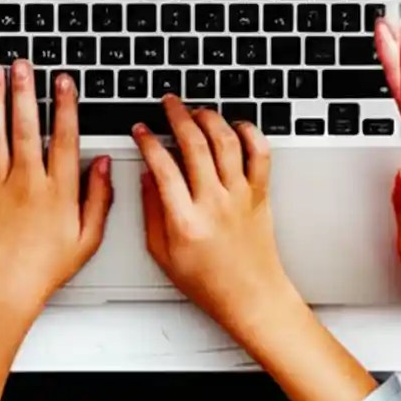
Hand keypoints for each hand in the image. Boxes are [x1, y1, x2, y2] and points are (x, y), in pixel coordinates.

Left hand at [0, 61, 112, 322]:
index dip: (65, 105)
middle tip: (22, 64)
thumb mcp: (88, 239)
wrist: (3, 292)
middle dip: (25, 91)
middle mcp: (26, 184)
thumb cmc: (45, 269)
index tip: (63, 80)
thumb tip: (106, 163)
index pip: (64, 138)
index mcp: (58, 191)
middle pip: (26, 127)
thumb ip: (100, 198)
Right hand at [132, 96, 376, 400]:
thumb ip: (152, 212)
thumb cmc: (207, 282)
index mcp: (186, 221)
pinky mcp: (260, 194)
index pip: (162, 167)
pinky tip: (235, 126)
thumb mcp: (163, 254)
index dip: (147, 141)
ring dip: (209, 118)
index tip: (140, 130)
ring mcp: (241, 196)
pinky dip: (249, 133)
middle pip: (195, 144)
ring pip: (226, 141)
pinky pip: (260, 154)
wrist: (251, 296)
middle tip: (168, 104)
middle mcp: (215, 203)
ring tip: (196, 110)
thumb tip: (147, 177)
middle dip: (177, 115)